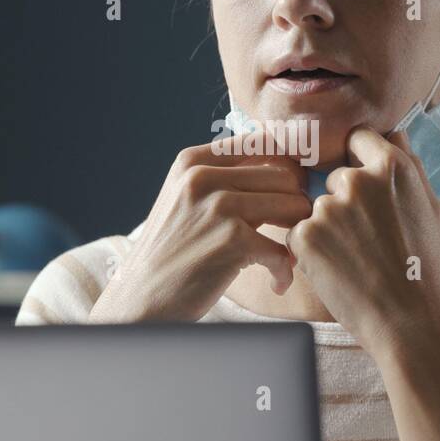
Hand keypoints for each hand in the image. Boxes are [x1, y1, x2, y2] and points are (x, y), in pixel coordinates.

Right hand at [89, 133, 311, 322]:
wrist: (142, 297)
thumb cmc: (172, 251)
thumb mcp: (185, 197)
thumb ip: (223, 175)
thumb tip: (281, 162)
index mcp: (193, 161)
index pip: (263, 143)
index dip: (287, 169)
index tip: (287, 196)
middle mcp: (204, 177)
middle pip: (285, 176)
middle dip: (295, 204)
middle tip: (289, 231)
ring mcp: (218, 207)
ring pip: (293, 205)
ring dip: (296, 235)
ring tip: (284, 256)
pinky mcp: (232, 241)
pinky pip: (283, 249)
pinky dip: (285, 270)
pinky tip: (275, 282)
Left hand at [284, 127, 439, 357]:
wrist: (412, 324)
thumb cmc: (429, 271)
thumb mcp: (433, 211)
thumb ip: (412, 168)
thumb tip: (398, 133)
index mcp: (393, 168)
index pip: (360, 139)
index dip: (360, 159)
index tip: (366, 185)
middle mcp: (356, 181)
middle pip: (336, 178)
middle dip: (346, 202)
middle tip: (369, 241)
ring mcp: (327, 208)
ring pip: (318, 209)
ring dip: (329, 229)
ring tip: (357, 262)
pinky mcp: (303, 236)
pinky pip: (299, 233)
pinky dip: (312, 251)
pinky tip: (339, 272)